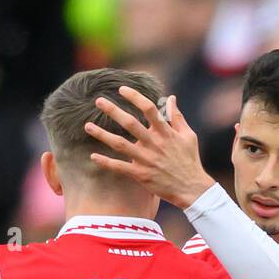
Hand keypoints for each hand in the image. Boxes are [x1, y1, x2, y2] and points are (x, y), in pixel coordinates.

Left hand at [85, 87, 214, 208]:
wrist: (191, 189)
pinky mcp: (141, 175)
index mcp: (165, 132)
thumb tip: (171, 97)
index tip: (121, 89)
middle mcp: (153, 143)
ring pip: (120, 144)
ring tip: (87, 126)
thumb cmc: (190, 161)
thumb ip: (177, 116)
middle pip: (129, 123)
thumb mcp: (188, 135)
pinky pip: (120, 167)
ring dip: (102, 135)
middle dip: (113, 110)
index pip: (148, 108)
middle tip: (98, 101)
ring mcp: (145, 159)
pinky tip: (93, 156)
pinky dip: (106, 162)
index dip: (134, 96)